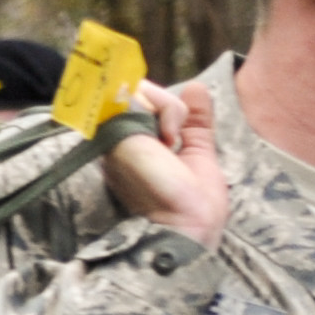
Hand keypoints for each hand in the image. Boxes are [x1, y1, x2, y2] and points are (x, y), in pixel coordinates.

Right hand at [103, 78, 226, 248]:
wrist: (186, 228)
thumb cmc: (194, 205)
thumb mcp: (199, 153)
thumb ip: (196, 122)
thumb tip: (195, 86)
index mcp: (135, 150)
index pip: (144, 107)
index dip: (166, 108)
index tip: (180, 130)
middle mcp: (120, 143)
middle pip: (142, 95)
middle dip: (170, 107)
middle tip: (177, 136)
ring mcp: (115, 138)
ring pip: (142, 92)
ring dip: (171, 109)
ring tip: (173, 139)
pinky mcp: (117, 134)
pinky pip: (142, 97)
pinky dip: (168, 110)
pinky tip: (170, 136)